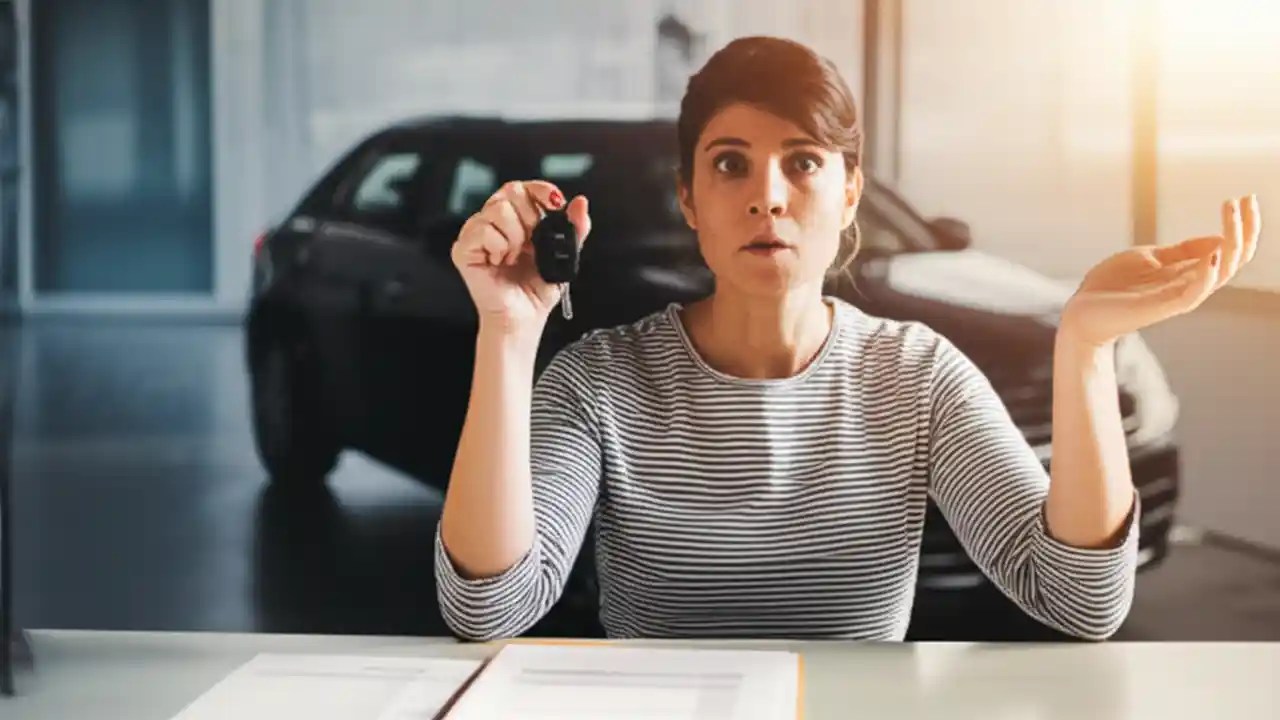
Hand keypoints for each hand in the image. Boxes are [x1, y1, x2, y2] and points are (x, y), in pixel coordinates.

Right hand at [450, 180, 591, 330]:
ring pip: (498, 209)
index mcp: (516, 218)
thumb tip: (580, 202)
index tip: (555, 204)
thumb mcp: (564, 255)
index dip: (540, 190)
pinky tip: (500, 262)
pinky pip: (482, 229)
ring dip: (515, 236)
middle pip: (510, 190)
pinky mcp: (463, 249)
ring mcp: (475, 233)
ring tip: (514, 257)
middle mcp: (493, 221)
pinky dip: (498, 246)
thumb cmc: (536, 290)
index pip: (523, 187)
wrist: (523, 319)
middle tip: (532, 242)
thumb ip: (574, 229)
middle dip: (530, 216)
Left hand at [1060, 194, 1261, 347]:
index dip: (1242, 225)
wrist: (1080, 313)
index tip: (1246, 197)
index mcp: (1188, 272)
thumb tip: (1219, 237)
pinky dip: (1208, 273)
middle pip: (1234, 259)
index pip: (1229, 249)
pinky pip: (1194, 292)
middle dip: (1245, 229)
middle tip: (1247, 199)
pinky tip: (1215, 252)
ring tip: (1231, 216)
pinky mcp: (1161, 306)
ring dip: (1232, 243)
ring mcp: (1177, 296)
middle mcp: (1190, 285)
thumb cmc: (1113, 287)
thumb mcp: (1150, 258)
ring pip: (1222, 273)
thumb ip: (1182, 251)